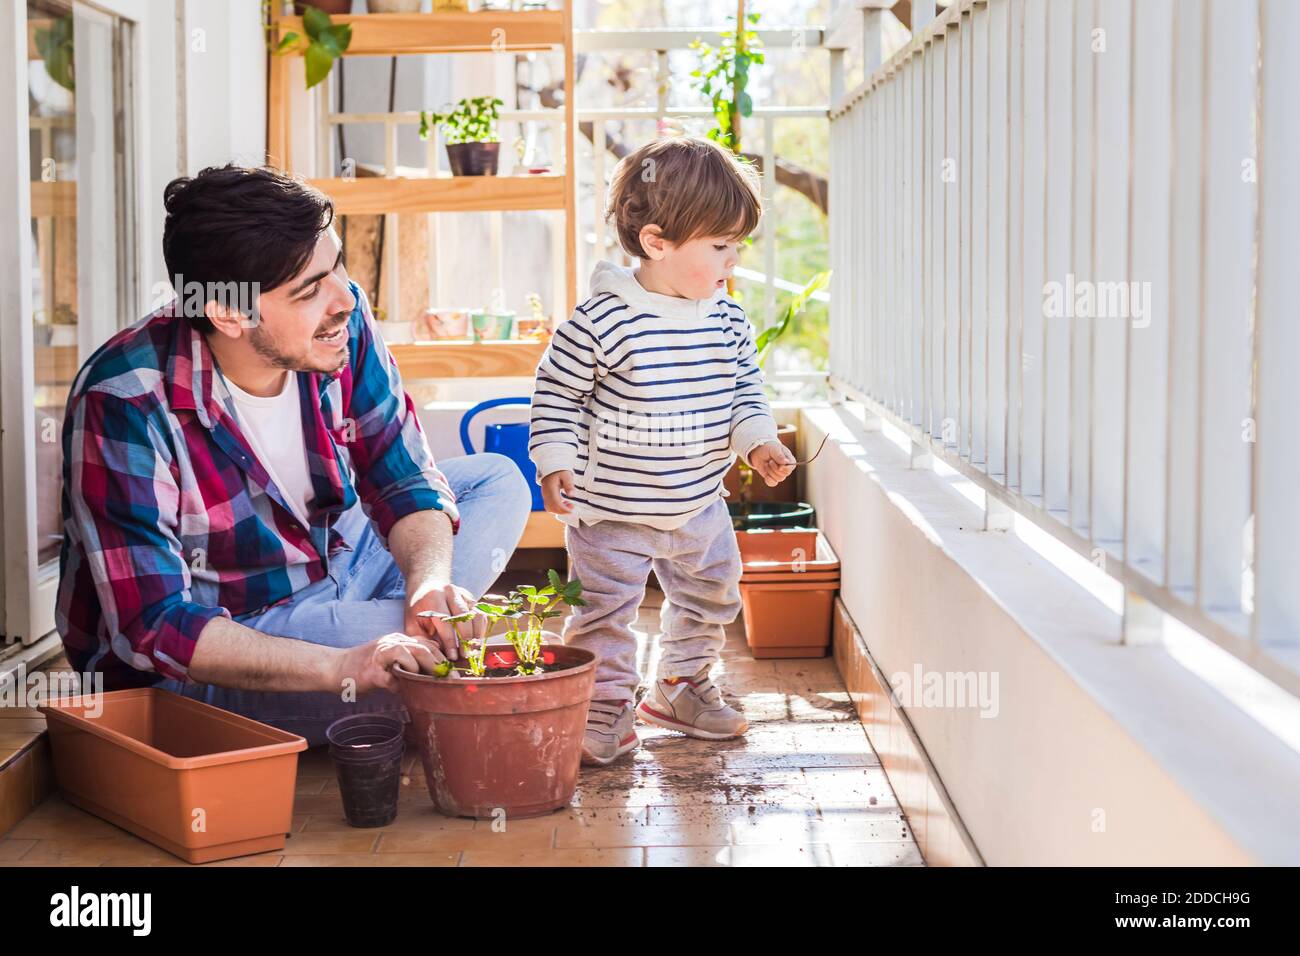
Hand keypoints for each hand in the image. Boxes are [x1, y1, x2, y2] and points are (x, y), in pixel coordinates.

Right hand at [334, 632, 454, 694]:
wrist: (335, 668)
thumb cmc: (365, 667)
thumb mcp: (390, 661)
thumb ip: (408, 664)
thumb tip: (432, 678)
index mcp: (399, 640)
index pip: (427, 644)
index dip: (443, 657)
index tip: (454, 671)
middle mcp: (391, 643)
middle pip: (423, 648)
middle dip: (439, 665)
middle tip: (450, 679)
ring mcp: (381, 655)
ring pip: (410, 655)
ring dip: (421, 670)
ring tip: (427, 682)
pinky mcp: (372, 670)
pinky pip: (392, 676)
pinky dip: (399, 683)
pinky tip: (399, 689)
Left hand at [405, 582, 484, 660]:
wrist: (426, 585)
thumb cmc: (418, 608)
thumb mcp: (412, 622)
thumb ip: (421, 637)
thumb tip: (437, 651)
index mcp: (434, 597)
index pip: (445, 622)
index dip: (450, 642)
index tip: (452, 657)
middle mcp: (451, 592)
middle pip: (464, 617)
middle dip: (466, 639)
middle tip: (465, 655)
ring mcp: (463, 593)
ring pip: (476, 614)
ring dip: (477, 634)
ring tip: (474, 649)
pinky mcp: (471, 598)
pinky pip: (481, 613)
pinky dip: (481, 628)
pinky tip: (476, 640)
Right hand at [540, 470, 575, 513]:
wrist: (550, 465)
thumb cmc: (559, 470)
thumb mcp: (567, 475)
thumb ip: (569, 485)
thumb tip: (571, 495)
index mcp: (551, 488)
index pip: (556, 503)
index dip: (564, 509)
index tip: (572, 510)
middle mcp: (546, 493)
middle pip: (552, 508)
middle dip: (562, 511)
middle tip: (572, 506)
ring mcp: (544, 495)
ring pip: (550, 508)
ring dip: (559, 510)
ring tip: (568, 504)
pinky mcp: (546, 495)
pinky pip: (549, 505)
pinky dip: (556, 507)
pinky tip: (564, 502)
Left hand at [748, 441, 796, 486]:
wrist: (759, 452)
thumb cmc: (769, 448)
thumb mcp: (774, 449)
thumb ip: (779, 455)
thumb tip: (786, 462)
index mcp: (790, 460)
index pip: (791, 468)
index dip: (784, 468)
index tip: (778, 465)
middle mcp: (786, 468)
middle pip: (784, 474)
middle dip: (774, 468)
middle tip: (770, 461)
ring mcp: (780, 474)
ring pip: (778, 479)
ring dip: (770, 471)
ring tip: (767, 464)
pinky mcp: (773, 478)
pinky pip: (773, 483)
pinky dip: (768, 479)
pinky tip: (766, 474)